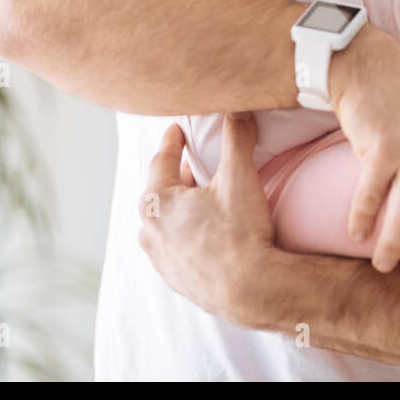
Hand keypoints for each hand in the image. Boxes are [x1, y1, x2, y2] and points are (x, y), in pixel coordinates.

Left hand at [137, 112, 273, 326]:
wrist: (250, 290)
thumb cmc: (239, 233)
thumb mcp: (239, 177)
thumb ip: (236, 138)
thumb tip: (238, 109)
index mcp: (156, 201)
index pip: (161, 160)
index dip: (173, 142)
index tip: (178, 130)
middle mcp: (149, 230)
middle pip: (162, 192)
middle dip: (179, 176)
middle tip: (199, 164)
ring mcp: (159, 258)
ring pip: (166, 223)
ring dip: (181, 209)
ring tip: (203, 201)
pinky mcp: (175, 279)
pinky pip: (176, 248)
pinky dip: (187, 235)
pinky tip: (206, 234)